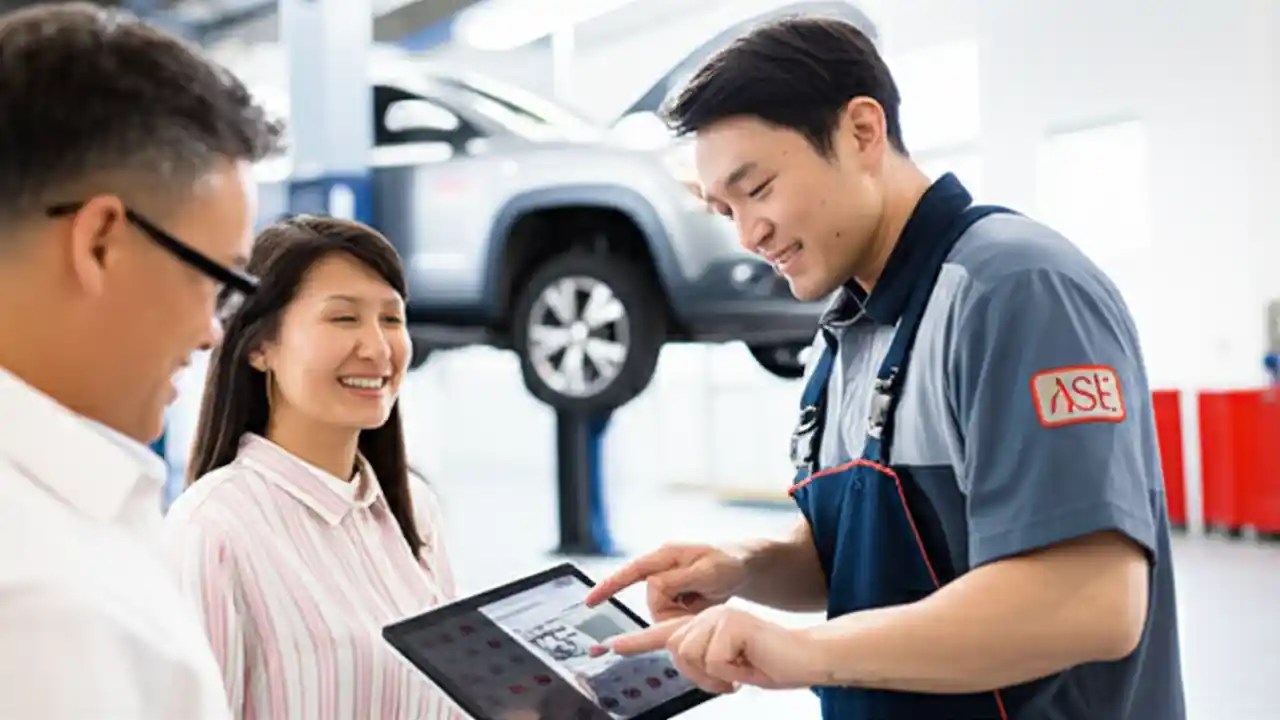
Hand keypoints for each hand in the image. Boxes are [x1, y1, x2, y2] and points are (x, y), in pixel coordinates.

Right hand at [584, 543, 747, 621]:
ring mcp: (670, 582)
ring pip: (662, 612)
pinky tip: (703, 604)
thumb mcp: (707, 570)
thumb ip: (677, 579)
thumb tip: (652, 589)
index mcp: (666, 555)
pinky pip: (673, 615)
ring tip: (705, 599)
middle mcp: (663, 568)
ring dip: (684, 613)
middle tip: (700, 600)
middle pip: (652, 600)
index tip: (589, 602)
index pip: (631, 571)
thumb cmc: (729, 561)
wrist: (747, 566)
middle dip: (674, 608)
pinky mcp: (677, 595)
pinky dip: (688, 615)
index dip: (608, 587)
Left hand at [605, 606, 817, 692]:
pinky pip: (713, 660)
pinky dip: (732, 671)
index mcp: (703, 626)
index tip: (607, 646)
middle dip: (701, 676)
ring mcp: (717, 615)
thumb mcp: (727, 668)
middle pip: (677, 654)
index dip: (634, 642)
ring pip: (691, 656)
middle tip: (731, 676)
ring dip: (717, 674)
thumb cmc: (772, 664)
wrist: (805, 658)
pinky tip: (750, 660)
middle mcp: (706, 616)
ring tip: (742, 666)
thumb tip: (681, 659)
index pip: (663, 635)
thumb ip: (701, 661)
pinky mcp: (729, 622)